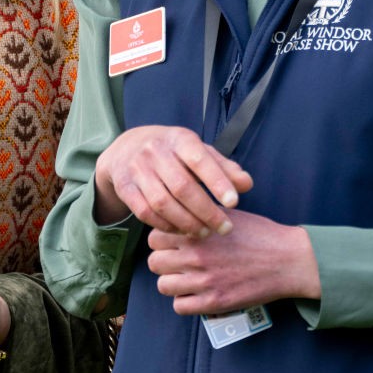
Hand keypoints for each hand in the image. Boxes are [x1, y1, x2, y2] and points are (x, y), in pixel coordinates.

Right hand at [94, 125, 252, 235]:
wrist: (127, 148)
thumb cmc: (173, 152)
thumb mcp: (198, 151)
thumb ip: (223, 167)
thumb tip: (246, 184)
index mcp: (179, 139)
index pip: (199, 159)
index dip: (217, 181)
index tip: (234, 202)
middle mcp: (156, 152)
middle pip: (182, 186)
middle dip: (206, 211)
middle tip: (225, 228)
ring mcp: (137, 170)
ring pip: (162, 203)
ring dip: (186, 222)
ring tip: (205, 233)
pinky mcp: (126, 188)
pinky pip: (145, 213)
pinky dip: (166, 225)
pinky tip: (182, 231)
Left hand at [147, 208, 320, 314]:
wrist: (286, 259)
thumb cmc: (260, 234)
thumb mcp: (229, 214)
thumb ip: (202, 214)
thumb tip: (180, 212)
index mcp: (199, 230)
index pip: (155, 236)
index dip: (162, 239)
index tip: (172, 242)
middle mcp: (197, 255)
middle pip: (155, 262)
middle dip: (163, 260)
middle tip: (177, 261)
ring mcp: (204, 280)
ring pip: (163, 285)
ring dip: (172, 281)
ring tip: (187, 278)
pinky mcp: (213, 302)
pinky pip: (179, 306)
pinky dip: (185, 301)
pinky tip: (197, 292)